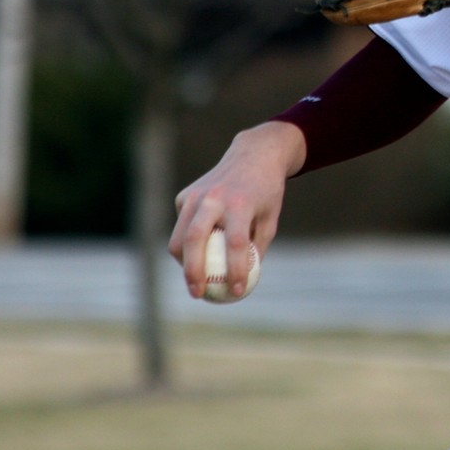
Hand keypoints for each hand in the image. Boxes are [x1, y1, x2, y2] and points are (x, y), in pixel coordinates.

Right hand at [169, 121, 303, 299]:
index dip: (236, 271)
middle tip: (198, 294)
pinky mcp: (184, 195)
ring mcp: (195, 195)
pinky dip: (186, 243)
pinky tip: (201, 246)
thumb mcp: (271, 219)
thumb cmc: (266, 193)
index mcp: (241, 203)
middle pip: (195, 241)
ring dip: (183, 262)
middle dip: (193, 272)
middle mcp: (214, 198)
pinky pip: (181, 226)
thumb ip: (257, 249)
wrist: (254, 155)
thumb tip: (243, 283)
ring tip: (196, 278)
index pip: (236, 243)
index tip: (238, 292)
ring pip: (179, 237)